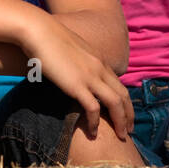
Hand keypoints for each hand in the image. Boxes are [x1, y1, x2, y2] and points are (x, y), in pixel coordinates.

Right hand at [22, 16, 133, 138]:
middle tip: (129, 129)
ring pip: (115, 103)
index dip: (124, 100)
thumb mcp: (71, 50)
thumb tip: (73, 71)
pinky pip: (93, 108)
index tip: (124, 113)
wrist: (39, 31)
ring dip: (121, 121)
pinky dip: (95, 122)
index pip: (119, 83)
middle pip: (123, 94)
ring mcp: (90, 77)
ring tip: (121, 136)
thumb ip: (78, 62)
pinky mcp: (77, 85)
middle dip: (129, 114)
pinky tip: (94, 133)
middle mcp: (100, 68)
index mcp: (99, 60)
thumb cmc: (47, 39)